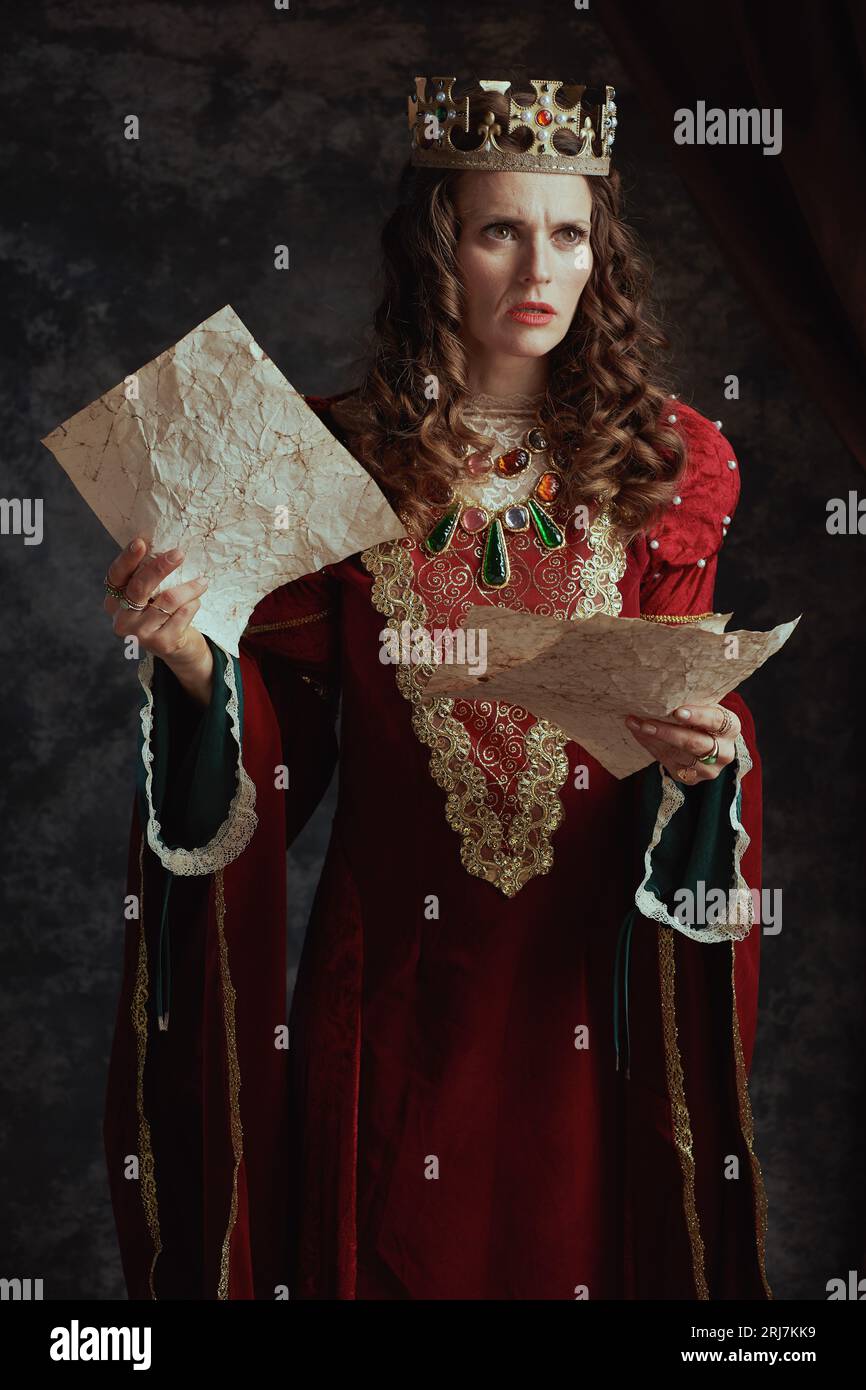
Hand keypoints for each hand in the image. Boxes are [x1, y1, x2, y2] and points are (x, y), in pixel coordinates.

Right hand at [103, 537, 210, 678]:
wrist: (177, 648)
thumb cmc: (161, 613)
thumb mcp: (148, 596)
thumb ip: (147, 577)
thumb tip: (163, 546)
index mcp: (114, 602)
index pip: (116, 576)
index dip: (127, 558)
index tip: (141, 542)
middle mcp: (122, 620)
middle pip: (139, 586)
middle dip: (160, 567)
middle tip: (178, 554)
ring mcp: (141, 634)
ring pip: (168, 599)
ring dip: (189, 587)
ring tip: (202, 582)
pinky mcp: (162, 643)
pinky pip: (183, 613)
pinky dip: (193, 603)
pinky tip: (195, 603)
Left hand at [624, 703, 741, 783]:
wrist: (709, 744)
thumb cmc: (704, 719)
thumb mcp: (705, 707)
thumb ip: (691, 703)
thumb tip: (659, 695)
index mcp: (731, 728)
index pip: (715, 721)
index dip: (697, 716)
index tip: (677, 711)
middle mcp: (724, 752)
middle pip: (694, 743)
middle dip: (667, 732)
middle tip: (645, 722)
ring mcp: (709, 769)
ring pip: (677, 755)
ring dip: (653, 739)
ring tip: (635, 724)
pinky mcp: (692, 778)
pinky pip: (668, 762)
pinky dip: (651, 747)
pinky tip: (640, 734)